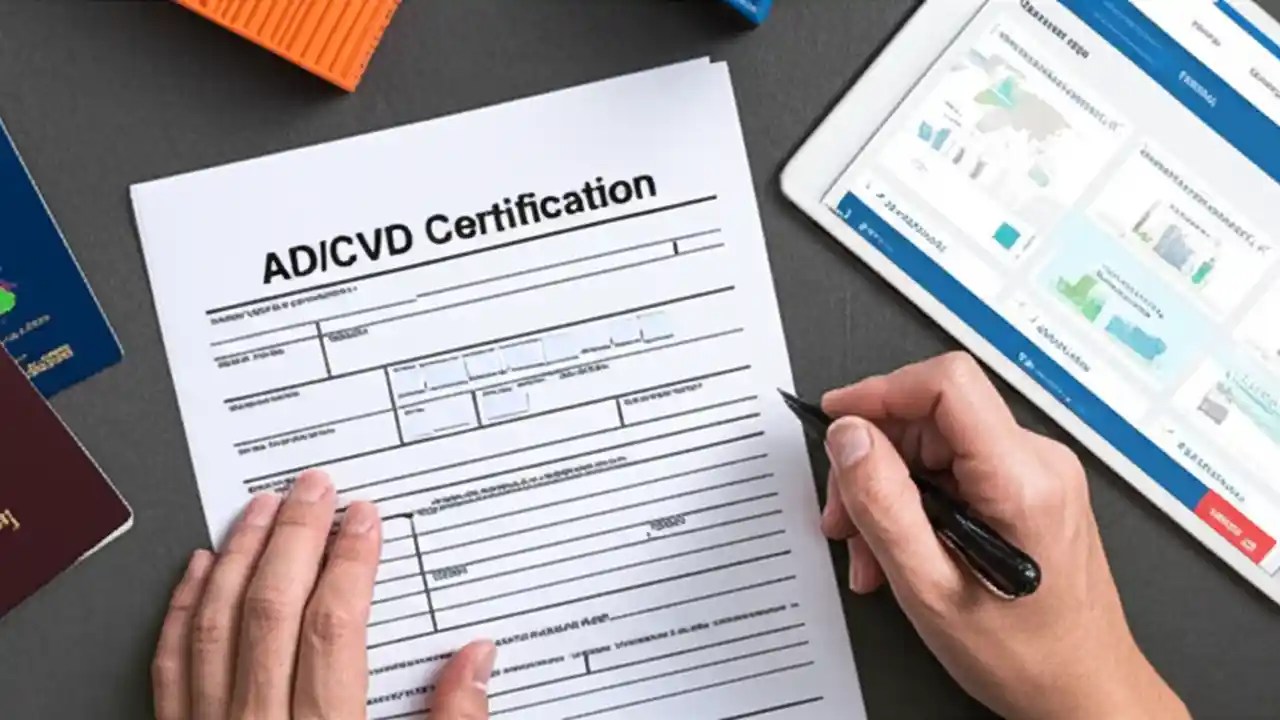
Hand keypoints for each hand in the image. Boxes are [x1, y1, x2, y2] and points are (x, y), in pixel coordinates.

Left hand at [152, 469, 496, 718]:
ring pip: (211, 629)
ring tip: (262, 510)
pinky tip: (197, 573)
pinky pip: (170, 668)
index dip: (350, 564)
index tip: (365, 520)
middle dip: (296, 538)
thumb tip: (476, 659)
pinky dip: (181, 612)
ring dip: (237, 558)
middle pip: (269, 612)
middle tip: (316, 489)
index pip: (331, 628)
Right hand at [820, 353, 1186, 719]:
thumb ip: (884, 503)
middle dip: (874, 462)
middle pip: (931, 417)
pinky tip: (901, 550)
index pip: (947, 384)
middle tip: (844, 517)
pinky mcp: (1029, 488)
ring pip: (936, 447)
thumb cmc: (1025, 655)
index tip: (839, 419)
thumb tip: (851, 436)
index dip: (881, 391)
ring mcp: (1038, 473)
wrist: (1084, 692)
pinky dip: (916, 504)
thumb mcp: (929, 586)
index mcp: (1023, 479)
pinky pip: (955, 471)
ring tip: (870, 551)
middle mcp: (1039, 462)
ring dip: (889, 492)